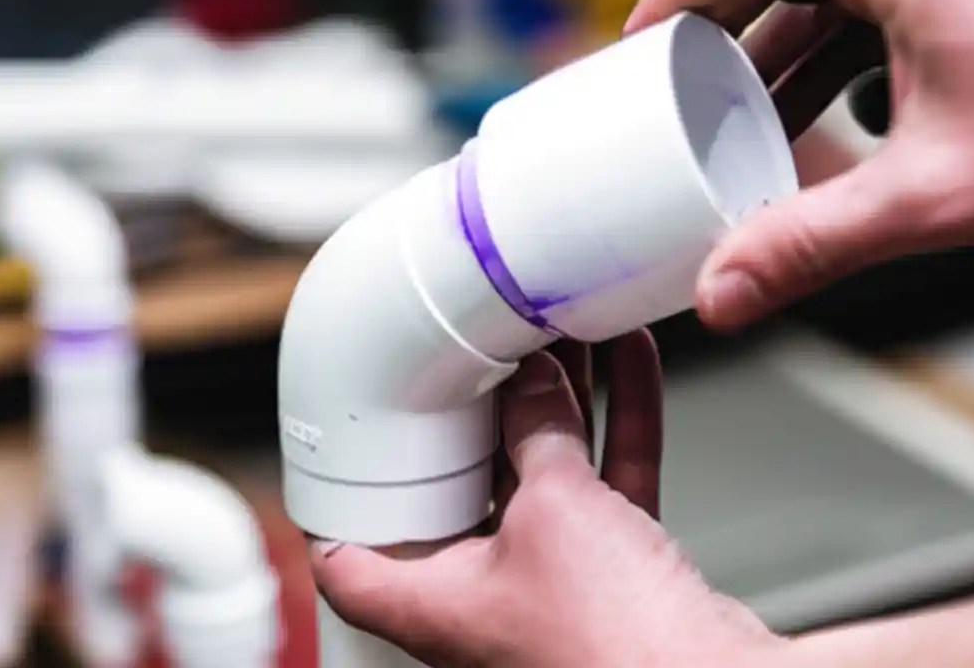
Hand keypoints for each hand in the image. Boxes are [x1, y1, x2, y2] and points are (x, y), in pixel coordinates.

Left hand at [307, 331, 784, 666]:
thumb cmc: (613, 651)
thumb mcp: (555, 510)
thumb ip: (539, 435)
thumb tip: (532, 385)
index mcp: (433, 599)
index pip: (348, 553)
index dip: (344, 492)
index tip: (355, 432)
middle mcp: (485, 596)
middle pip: (462, 488)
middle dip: (482, 413)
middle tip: (488, 349)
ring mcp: (551, 584)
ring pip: (543, 476)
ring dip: (559, 406)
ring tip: (564, 336)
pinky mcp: (612, 576)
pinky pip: (604, 487)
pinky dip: (615, 427)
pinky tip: (628, 364)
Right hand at [628, 0, 973, 329]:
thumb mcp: (939, 195)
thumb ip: (816, 242)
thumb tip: (729, 286)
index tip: (639, 39)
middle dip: (725, 36)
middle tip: (680, 91)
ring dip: (785, 58)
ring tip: (744, 125)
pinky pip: (886, 14)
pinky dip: (843, 63)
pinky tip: (833, 125)